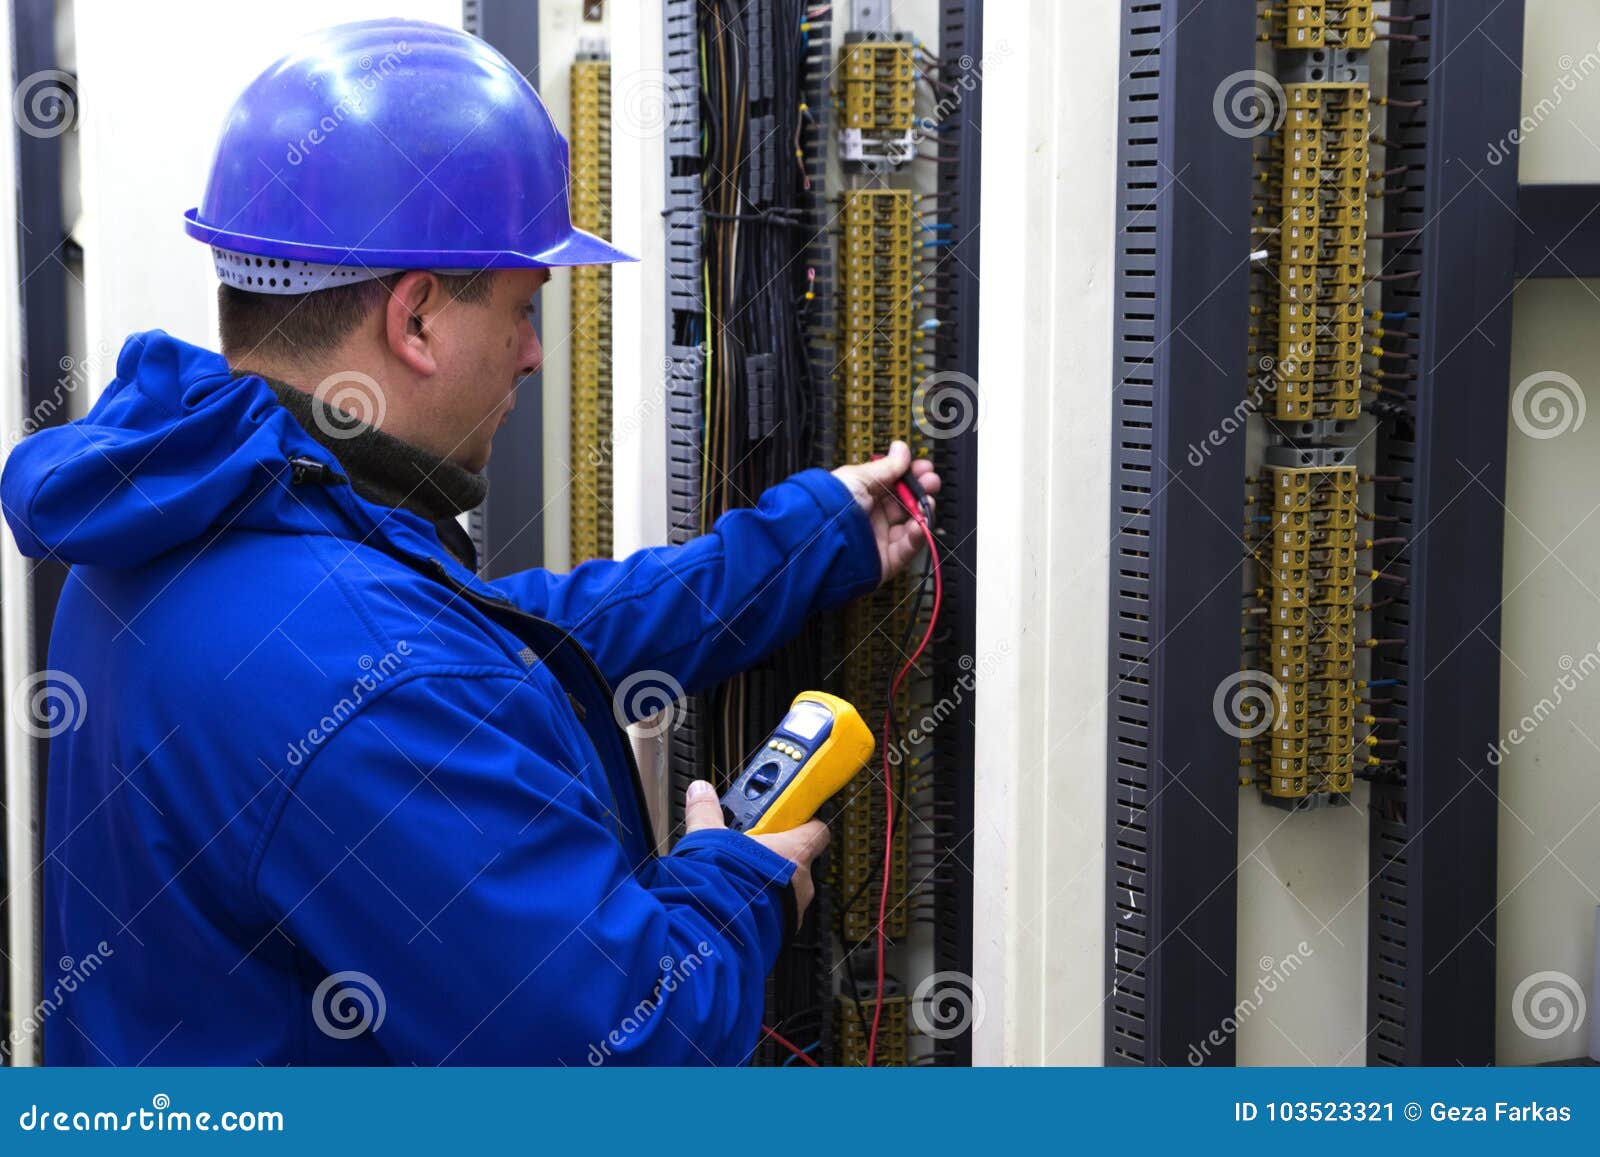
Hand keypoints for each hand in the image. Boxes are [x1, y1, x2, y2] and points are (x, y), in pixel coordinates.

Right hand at [682, 780, 830, 928]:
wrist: (714, 935)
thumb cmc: (723, 885)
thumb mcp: (708, 836)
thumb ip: (707, 811)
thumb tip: (701, 792)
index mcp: (794, 852)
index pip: (816, 829)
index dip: (801, 822)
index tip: (783, 817)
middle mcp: (802, 882)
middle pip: (796, 860)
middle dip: (773, 855)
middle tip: (747, 848)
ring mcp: (794, 910)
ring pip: (786, 889)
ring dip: (767, 883)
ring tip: (735, 877)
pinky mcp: (780, 933)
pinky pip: (776, 913)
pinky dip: (760, 906)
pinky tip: (736, 902)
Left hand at [831, 441, 941, 581]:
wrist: (820, 536)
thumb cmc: (831, 505)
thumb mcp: (859, 477)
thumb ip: (886, 467)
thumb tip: (901, 450)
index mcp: (863, 496)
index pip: (894, 485)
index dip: (911, 476)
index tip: (924, 468)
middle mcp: (871, 517)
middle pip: (906, 504)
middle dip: (921, 491)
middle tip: (931, 481)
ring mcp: (879, 539)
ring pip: (911, 526)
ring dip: (923, 512)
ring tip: (928, 501)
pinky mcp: (885, 560)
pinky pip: (907, 549)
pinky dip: (918, 536)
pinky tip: (921, 524)